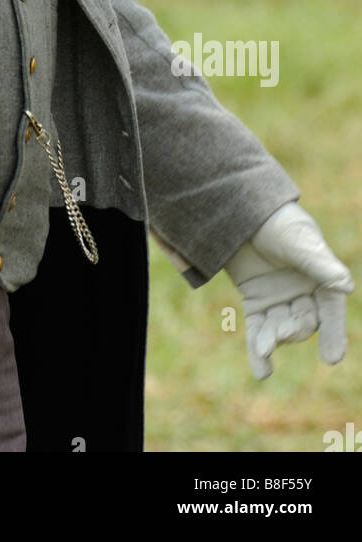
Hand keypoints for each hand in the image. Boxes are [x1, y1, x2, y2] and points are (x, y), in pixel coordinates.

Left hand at [225, 203, 353, 379]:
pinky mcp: (256, 300)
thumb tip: (346, 287)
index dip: (333, 333)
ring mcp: (279, 297)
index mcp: (321, 275)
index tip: (331, 359)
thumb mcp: (297, 240)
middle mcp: (303, 290)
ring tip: (264, 348)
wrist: (237, 208)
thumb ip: (319, 264)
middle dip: (294, 329)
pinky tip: (262, 373)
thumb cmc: (274, 220)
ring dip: (273, 339)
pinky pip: (259, 328)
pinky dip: (258, 349)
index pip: (330, 309)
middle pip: (304, 320)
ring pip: (280, 327)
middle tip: (280, 333)